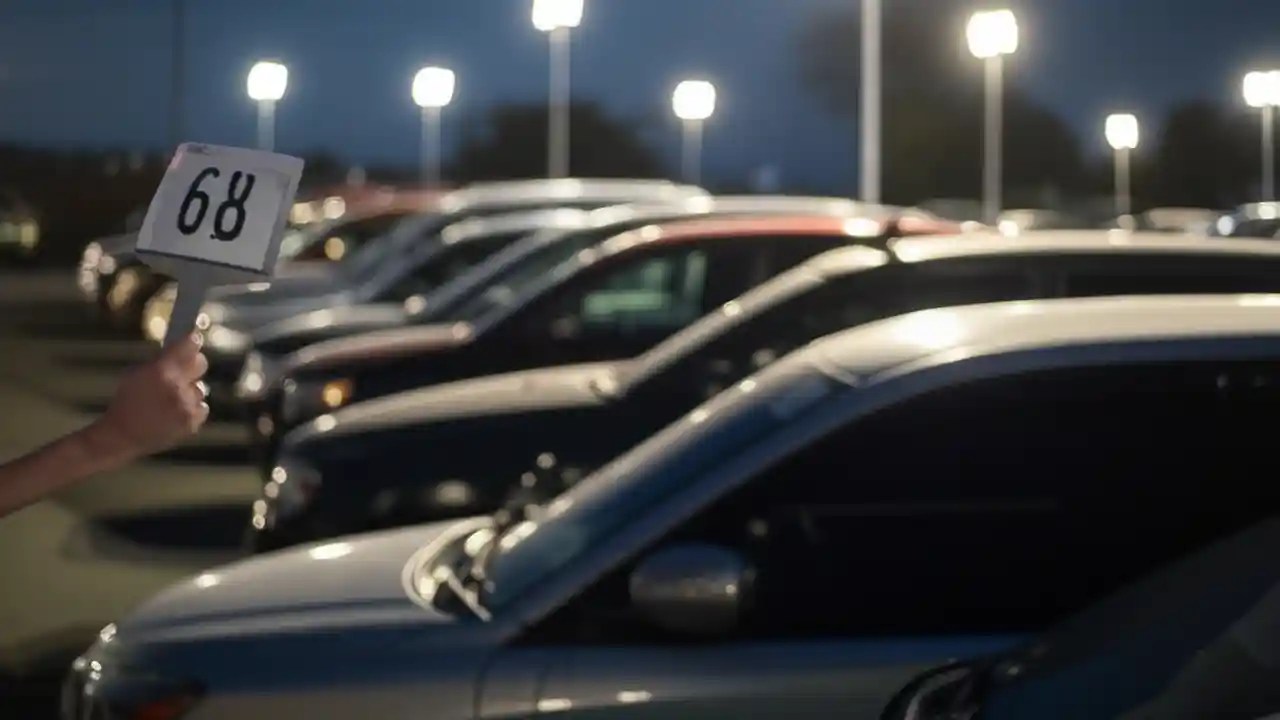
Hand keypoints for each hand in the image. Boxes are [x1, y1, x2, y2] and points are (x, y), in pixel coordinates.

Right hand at [87, 334, 210, 463]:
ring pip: (200, 388)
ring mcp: (187, 406)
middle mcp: (177, 387)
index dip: (192, 341)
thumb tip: (180, 348)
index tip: (193, 340)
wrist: (122, 436)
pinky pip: (202, 407)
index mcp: (161, 371)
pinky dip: (192, 408)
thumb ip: (160, 361)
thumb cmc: (126, 403)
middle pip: (201, 363)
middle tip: (184, 368)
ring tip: (171, 400)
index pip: (190, 345)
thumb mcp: (136, 374)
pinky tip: (176, 412)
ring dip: (189, 391)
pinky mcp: (192, 422)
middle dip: (193, 363)